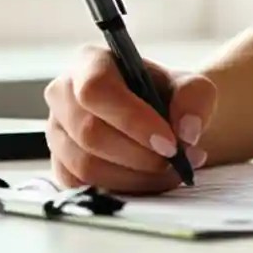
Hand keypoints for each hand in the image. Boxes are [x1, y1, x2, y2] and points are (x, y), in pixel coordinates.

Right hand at [44, 45, 217, 193]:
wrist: (160, 119)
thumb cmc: (168, 96)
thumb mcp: (192, 87)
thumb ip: (195, 99)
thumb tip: (186, 131)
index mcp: (91, 63)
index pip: (96, 90)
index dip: (132, 120)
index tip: (170, 142)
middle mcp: (63, 95)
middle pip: (90, 133)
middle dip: (140, 155)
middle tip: (177, 160)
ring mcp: (57, 132)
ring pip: (86, 165)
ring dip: (136, 176)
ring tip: (173, 169)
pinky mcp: (60, 164)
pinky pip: (84, 186)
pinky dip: (124, 189)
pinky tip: (152, 179)